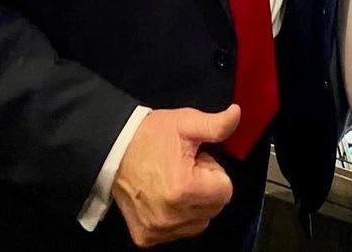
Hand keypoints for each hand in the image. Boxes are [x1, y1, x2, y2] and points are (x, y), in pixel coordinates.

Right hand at [111, 104, 240, 246]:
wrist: (114, 150)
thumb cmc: (151, 136)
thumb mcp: (186, 123)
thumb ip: (215, 125)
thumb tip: (237, 113)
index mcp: (183, 189)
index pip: (225, 191)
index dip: (213, 171)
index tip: (197, 160)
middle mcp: (170, 216)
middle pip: (214, 209)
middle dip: (206, 188)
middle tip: (186, 169)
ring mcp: (157, 230)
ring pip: (199, 223)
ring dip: (194, 205)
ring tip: (175, 181)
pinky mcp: (145, 237)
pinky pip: (178, 232)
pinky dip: (178, 217)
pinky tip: (164, 197)